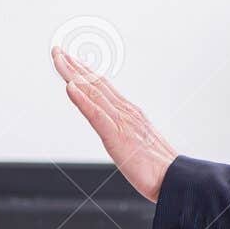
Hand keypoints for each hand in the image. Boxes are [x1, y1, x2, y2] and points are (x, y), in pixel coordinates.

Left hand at [52, 46, 178, 203]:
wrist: (173, 178)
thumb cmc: (157, 166)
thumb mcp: (137, 142)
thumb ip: (127, 131)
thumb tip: (118, 130)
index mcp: (129, 113)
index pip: (102, 87)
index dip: (84, 71)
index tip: (70, 58)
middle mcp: (124, 111)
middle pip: (94, 83)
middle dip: (73, 66)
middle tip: (57, 50)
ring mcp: (120, 121)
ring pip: (92, 92)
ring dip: (73, 74)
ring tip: (59, 59)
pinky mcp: (116, 136)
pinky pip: (95, 114)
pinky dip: (81, 99)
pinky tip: (70, 87)